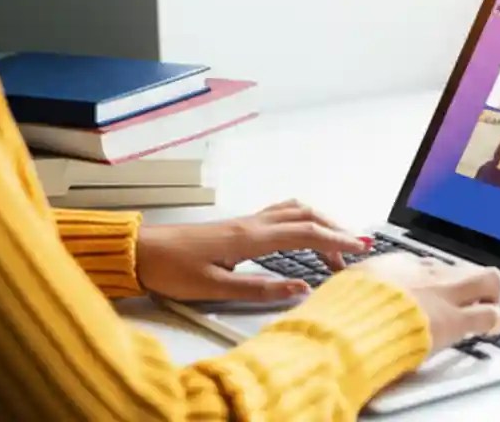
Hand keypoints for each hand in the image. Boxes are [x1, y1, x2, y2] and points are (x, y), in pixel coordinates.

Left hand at [135, 199, 366, 301]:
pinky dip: (301, 220)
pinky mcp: (237, 226)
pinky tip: (301, 231)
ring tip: (335, 243)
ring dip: (320, 223)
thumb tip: (300, 288)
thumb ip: (261, 287)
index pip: (306, 234)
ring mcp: (245, 222)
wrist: (140, 252)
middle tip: (356, 248)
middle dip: (336, 231)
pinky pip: (279, 214)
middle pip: (306, 217)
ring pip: (294, 212)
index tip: (360, 248)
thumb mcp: (216, 288)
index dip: (336, 241)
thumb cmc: (171, 269)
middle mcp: (252, 224)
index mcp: (251, 237)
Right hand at [354, 254, 499, 352]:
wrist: (350, 325)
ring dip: (490, 296)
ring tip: (490, 309)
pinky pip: (489, 314)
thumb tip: (344, 293)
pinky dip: (495, 319)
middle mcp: (425, 274)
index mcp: (397, 265)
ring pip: (487, 280)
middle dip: (470, 283)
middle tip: (471, 299)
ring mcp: (443, 294)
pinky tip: (494, 328)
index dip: (435, 282)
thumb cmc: (340, 312)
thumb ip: (354, 288)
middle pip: (461, 268)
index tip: (435, 293)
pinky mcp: (453, 320)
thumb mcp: (342, 287)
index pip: (428, 266)